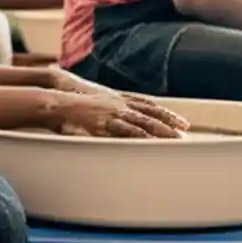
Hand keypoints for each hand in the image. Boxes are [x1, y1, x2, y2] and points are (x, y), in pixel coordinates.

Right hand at [51, 90, 188, 138]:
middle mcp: (119, 104)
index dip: (165, 113)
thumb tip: (116, 123)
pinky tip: (151, 144)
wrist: (56, 102)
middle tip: (184, 131)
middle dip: (169, 122)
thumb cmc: (72, 104)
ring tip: (174, 140)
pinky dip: (141, 137)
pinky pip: (127, 131)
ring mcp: (113, 113)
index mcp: (118, 99)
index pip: (148, 105)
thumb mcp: (95, 104)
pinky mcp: (105, 124)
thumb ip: (108, 112)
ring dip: (160, 130)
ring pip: (142, 122)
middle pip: (150, 113)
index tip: (180, 121)